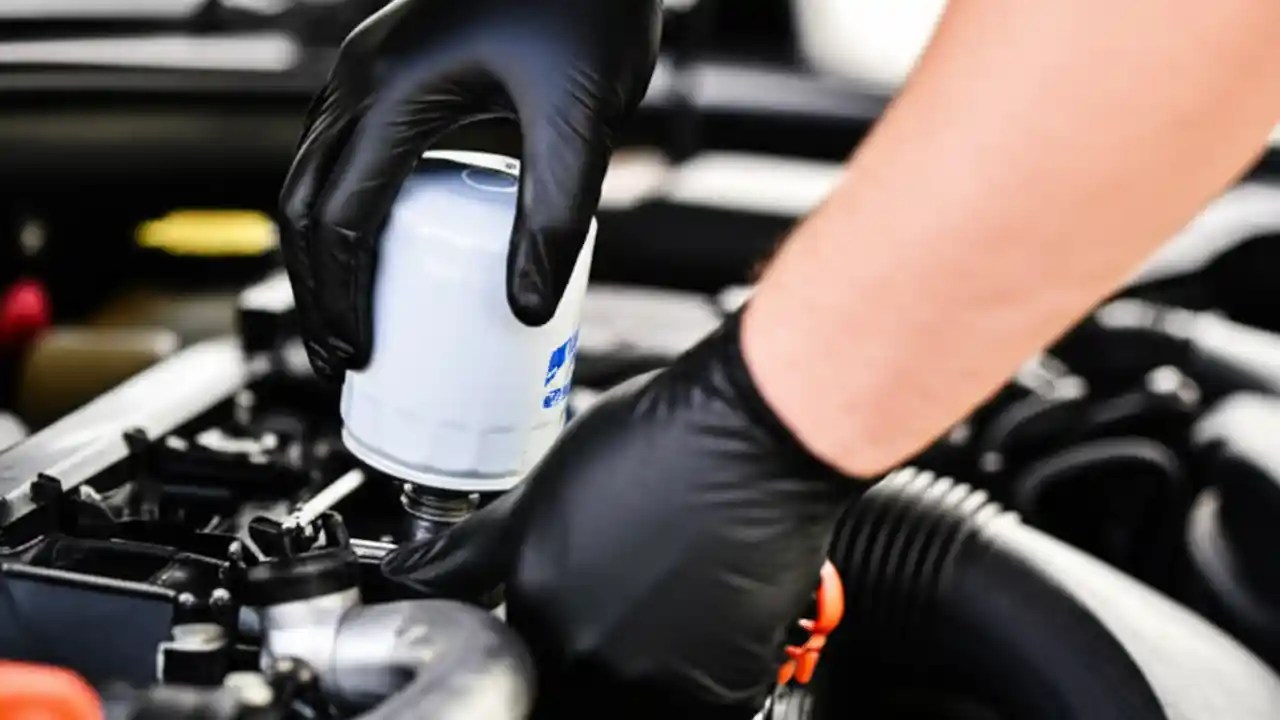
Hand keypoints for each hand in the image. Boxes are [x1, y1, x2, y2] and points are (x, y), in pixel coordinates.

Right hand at [279, 0, 661, 378]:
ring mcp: (373, 67)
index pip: (338, 220)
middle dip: (315, 289)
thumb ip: (552, 217)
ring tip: (353, 313)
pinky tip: (388, 247)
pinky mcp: (399, 68)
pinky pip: (347, 152)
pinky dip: (349, 211)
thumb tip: (524, 306)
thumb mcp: (577, 121)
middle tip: (340, 355)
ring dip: (325, 251)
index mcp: (391, 91)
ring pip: (317, 175)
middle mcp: (363, 76)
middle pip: (304, 203)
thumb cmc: (586, 2)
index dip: (341, 299)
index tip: (357, 354)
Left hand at [381, 316, 858, 715]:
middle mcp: (596, 663)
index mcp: (540, 620)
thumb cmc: (659, 445)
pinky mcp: (730, 685)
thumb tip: (412, 573)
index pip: (517, 668)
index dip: (537, 642)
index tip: (561, 618)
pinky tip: (702, 615)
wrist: (752, 435)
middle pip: (574, 690)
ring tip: (662, 604)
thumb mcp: (540, 493)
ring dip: (643, 670)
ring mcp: (665, 681)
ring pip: (636, 702)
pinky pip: (702, 704)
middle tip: (618, 605)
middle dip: (587, 659)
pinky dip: (699, 674)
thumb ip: (469, 552)